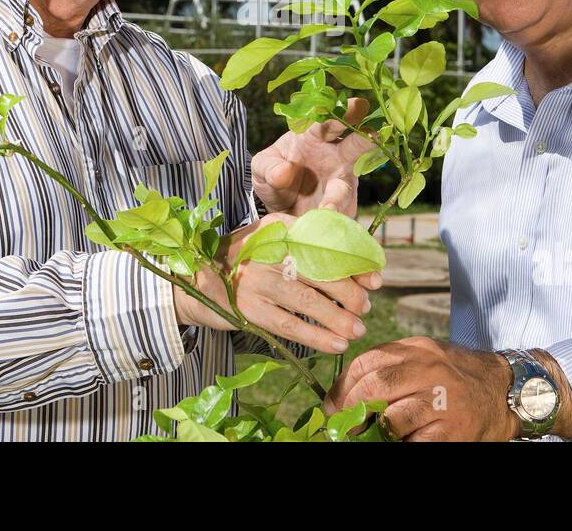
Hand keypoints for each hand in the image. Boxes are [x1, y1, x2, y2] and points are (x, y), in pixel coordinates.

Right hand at [171, 213, 381, 353]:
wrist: (196, 278)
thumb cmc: (250, 259)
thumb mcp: (276, 238)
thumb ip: (312, 242)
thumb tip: (363, 264)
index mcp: (279, 227)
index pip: (326, 242)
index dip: (354, 262)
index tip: (375, 279)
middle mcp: (267, 249)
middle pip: (320, 271)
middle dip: (349, 293)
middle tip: (364, 307)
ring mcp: (256, 281)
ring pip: (308, 301)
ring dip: (338, 318)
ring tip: (356, 328)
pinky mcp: (248, 309)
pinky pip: (289, 325)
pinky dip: (317, 336)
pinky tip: (337, 344)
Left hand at [252, 97, 372, 216]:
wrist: (280, 207)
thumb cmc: (274, 175)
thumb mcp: (263, 167)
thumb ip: (269, 167)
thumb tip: (284, 173)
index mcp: (315, 135)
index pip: (328, 121)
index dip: (342, 113)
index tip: (356, 105)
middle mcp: (336, 155)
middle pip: (355, 145)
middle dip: (364, 139)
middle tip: (374, 134)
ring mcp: (342, 181)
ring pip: (346, 186)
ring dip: (339, 197)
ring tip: (326, 209)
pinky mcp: (343, 207)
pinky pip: (342, 212)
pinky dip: (333, 219)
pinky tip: (324, 226)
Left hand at [324, 336, 516, 440]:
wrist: (503, 392)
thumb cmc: (455, 377)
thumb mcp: (425, 358)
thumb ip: (391, 367)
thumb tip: (344, 392)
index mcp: (418, 349)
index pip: (366, 363)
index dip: (342, 387)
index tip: (332, 404)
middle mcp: (431, 370)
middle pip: (374, 387)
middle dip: (351, 409)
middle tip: (344, 425)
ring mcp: (443, 401)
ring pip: (391, 419)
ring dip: (376, 431)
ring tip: (376, 434)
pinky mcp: (453, 431)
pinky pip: (413, 442)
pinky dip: (402, 444)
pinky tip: (404, 440)